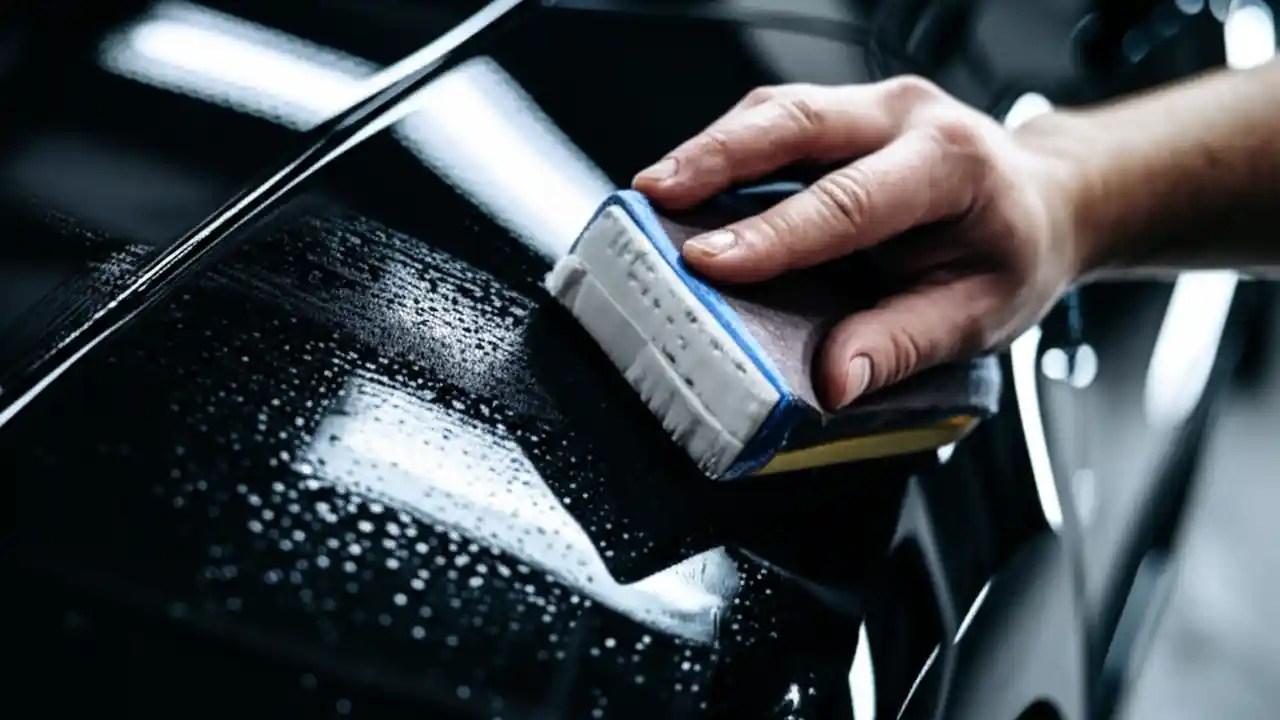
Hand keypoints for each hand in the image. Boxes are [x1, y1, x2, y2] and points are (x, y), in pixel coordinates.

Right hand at [633, 77, 1084, 409]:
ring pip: (777, 110)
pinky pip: (775, 121)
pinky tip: (689, 182)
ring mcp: (871, 105)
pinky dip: (725, 150)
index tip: (709, 262)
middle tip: (655, 194)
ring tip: (655, 189)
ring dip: (710, 148)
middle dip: (716, 158)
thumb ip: (902, 345)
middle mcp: (907, 116)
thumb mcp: (978, 315)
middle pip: (797, 121)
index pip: (850, 200)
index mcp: (950, 164)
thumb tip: (833, 380)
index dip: (774, 234)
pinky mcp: (841, 115)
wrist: (1042, 202)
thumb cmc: (1013, 254)